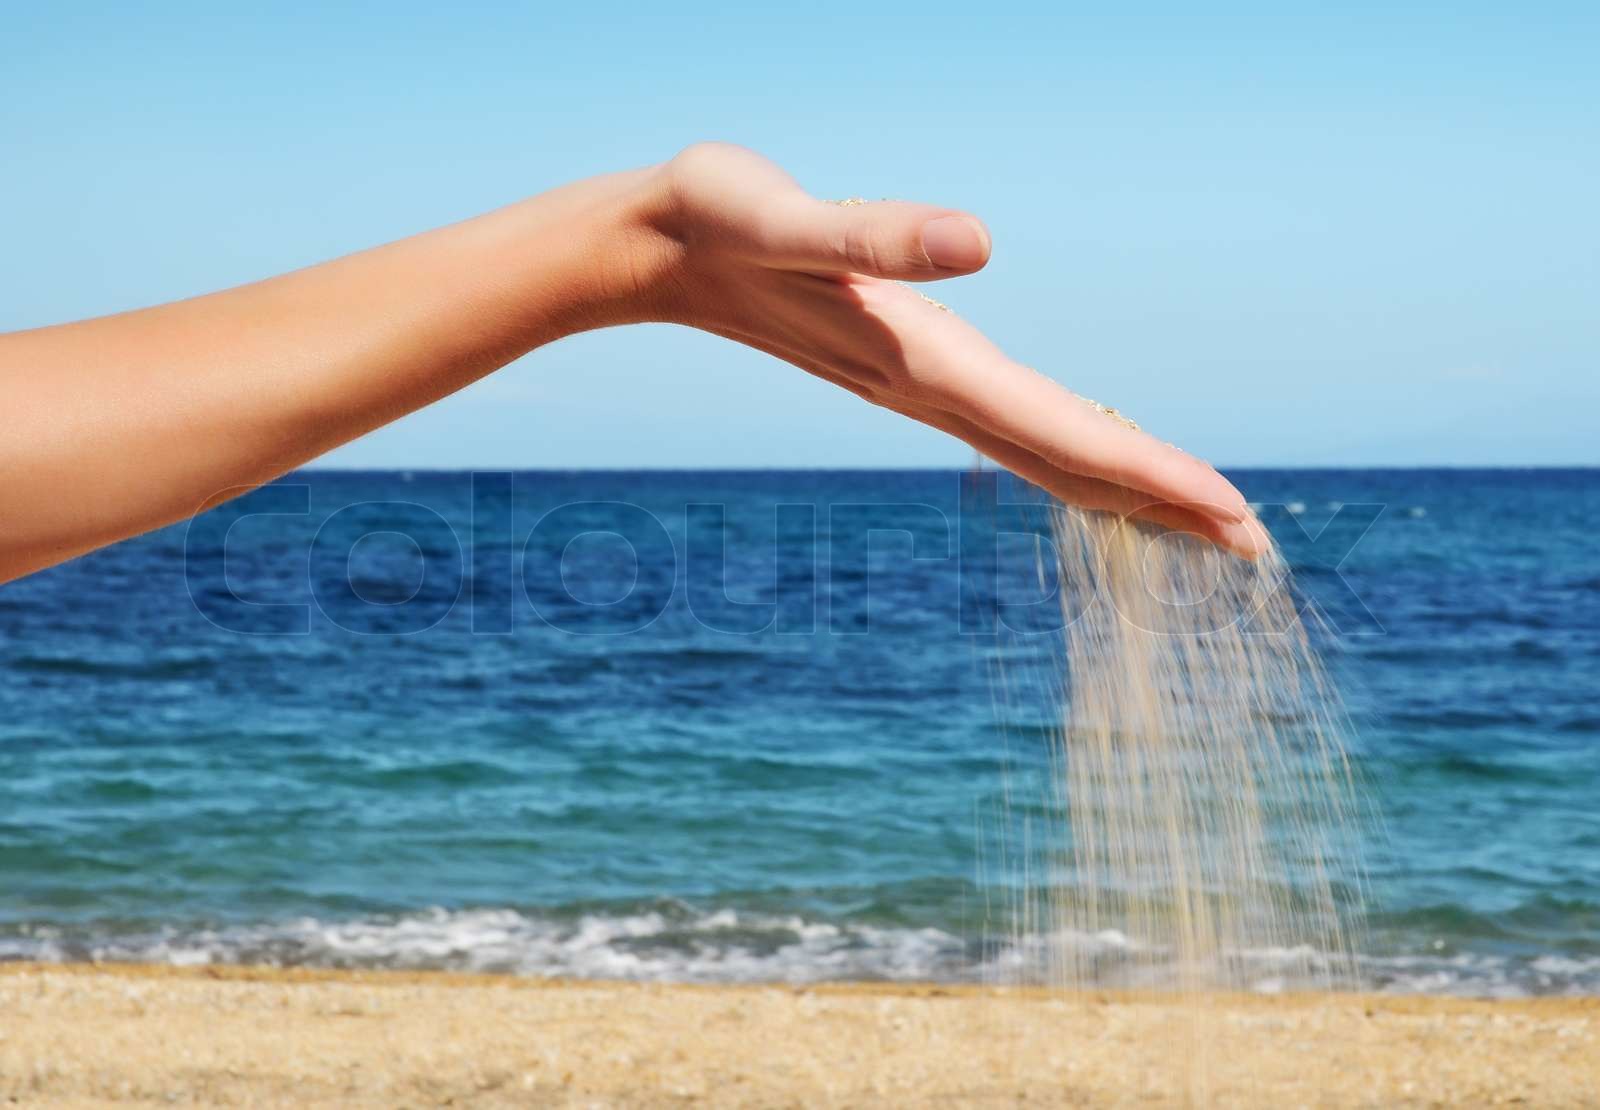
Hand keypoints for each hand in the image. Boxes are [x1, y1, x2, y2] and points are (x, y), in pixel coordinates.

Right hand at [621, 144, 1263, 557]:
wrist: (657, 250)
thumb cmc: (718, 224)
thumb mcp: (789, 219)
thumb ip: (875, 235)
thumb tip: (978, 243)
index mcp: (922, 362)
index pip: (1063, 435)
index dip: (1154, 475)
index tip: (1236, 519)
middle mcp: (929, 388)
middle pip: (1066, 465)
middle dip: (1162, 506)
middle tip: (1255, 547)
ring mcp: (918, 385)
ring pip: (1041, 454)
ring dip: (1123, 488)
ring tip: (1196, 519)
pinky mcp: (907, 364)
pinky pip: (1010, 428)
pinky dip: (1069, 453)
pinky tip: (1089, 455)